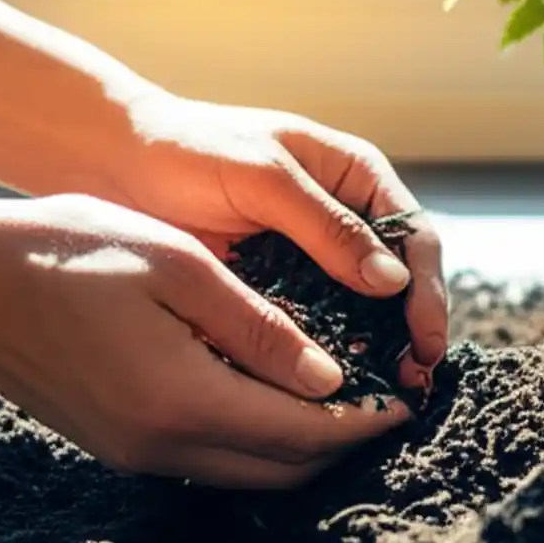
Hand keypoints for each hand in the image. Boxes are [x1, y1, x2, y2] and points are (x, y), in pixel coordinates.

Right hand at [0, 193, 409, 488]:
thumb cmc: (73, 253)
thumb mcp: (181, 270)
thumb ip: (262, 329)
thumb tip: (331, 378)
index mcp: (185, 400)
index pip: (305, 434)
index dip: (366, 421)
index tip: (408, 398)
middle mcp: (164, 446)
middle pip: (285, 469)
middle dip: (346, 442)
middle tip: (388, 401)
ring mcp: (138, 454)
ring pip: (250, 473)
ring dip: (305, 446)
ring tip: (347, 400)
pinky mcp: (122, 446)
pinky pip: (213, 461)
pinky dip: (260, 439)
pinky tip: (278, 397)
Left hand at [110, 94, 447, 389]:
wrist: (116, 163)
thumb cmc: (191, 150)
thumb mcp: (264, 179)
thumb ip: (328, 227)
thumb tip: (393, 281)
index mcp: (356, 178)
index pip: (414, 236)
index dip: (427, 289)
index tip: (426, 338)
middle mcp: (346, 220)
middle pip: (400, 280)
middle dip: (412, 329)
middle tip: (413, 377)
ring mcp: (315, 259)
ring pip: (364, 310)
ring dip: (377, 349)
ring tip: (383, 392)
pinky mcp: (281, 290)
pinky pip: (317, 325)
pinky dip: (329, 354)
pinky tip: (333, 386)